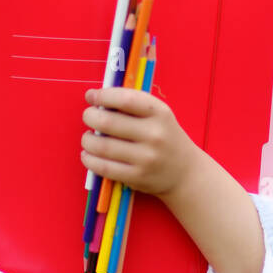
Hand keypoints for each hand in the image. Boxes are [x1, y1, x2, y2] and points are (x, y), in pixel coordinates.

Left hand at [81, 87, 198, 196]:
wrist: (185, 172)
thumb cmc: (165, 138)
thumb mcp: (159, 116)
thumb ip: (133, 105)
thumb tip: (95, 97)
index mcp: (160, 114)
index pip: (126, 99)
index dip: (103, 96)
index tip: (91, 96)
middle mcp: (155, 135)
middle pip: (108, 122)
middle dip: (90, 116)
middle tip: (88, 116)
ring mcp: (146, 158)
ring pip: (101, 146)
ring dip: (87, 140)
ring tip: (88, 137)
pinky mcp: (137, 177)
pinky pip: (103, 167)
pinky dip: (89, 159)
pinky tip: (88, 154)